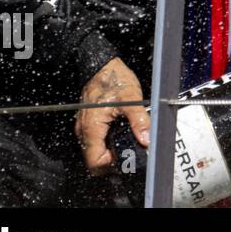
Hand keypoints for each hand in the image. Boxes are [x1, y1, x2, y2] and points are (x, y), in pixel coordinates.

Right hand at [75, 57, 148, 175]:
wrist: (101, 66)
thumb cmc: (113, 79)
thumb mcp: (131, 98)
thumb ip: (139, 120)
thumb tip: (146, 140)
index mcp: (92, 129)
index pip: (95, 162)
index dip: (111, 165)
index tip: (127, 157)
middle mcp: (84, 131)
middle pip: (95, 159)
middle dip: (113, 160)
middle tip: (131, 151)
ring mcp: (85, 128)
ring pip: (95, 150)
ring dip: (111, 151)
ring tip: (128, 141)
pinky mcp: (90, 123)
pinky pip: (97, 140)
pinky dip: (108, 142)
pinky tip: (122, 133)